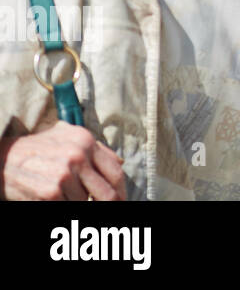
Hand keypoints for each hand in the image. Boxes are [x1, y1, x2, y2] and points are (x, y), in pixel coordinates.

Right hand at [0, 122, 125, 200]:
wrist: (5, 158)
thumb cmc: (39, 148)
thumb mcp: (68, 136)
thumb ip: (96, 148)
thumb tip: (121, 162)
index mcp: (86, 141)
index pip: (115, 172)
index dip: (122, 190)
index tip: (122, 199)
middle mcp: (78, 156)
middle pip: (106, 193)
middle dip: (109, 204)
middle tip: (109, 208)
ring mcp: (64, 175)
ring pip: (85, 202)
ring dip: (79, 203)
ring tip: (67, 195)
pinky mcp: (51, 192)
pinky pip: (68, 207)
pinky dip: (65, 206)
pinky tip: (58, 199)